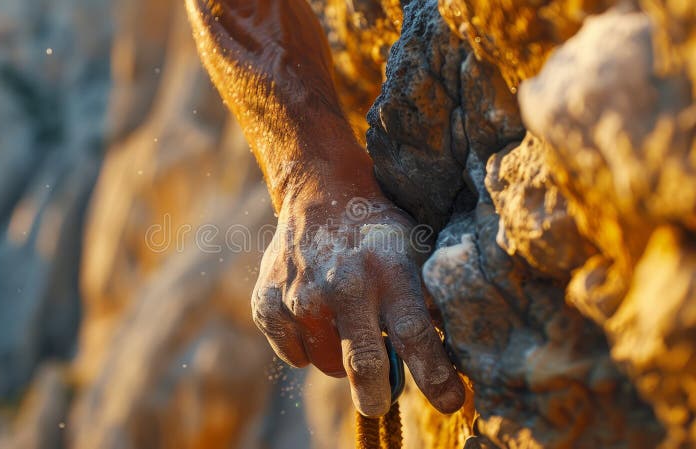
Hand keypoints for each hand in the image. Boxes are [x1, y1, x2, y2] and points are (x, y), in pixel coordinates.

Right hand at [252, 175, 465, 416]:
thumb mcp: (416, 250)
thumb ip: (430, 299)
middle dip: (377, 397)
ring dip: (341, 359)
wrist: (320, 191)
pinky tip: (317, 317)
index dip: (435, 377)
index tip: (450, 401)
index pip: (414, 336)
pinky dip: (310, 347)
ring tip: (346, 327)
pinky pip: (295, 355)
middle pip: (364, 366)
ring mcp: (301, 296)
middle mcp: (343, 285)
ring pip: (328, 365)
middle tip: (380, 399)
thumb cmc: (378, 228)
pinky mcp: (268, 304)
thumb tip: (453, 353)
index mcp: (388, 271)